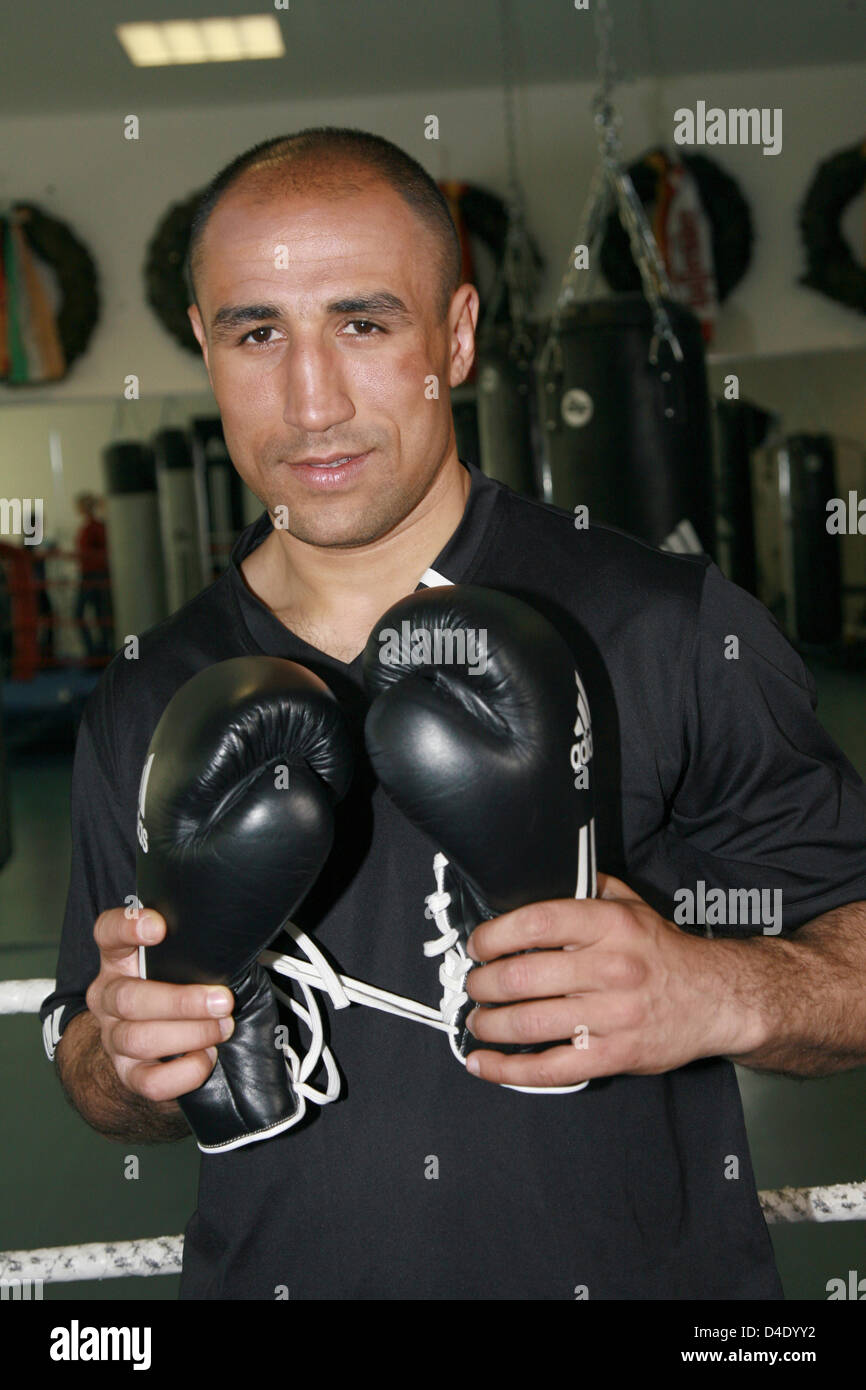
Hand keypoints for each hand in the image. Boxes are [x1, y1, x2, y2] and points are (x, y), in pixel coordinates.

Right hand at [85, 907, 234, 1102]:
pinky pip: (150, 1082)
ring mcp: (114, 1039)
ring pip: (139, 1040)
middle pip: (128, 999)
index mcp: (120, 959)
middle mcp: (109, 998)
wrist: (155, 1049)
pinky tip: (206, 1058)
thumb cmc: (181, 988)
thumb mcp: (182, 961)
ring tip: (223, 1028)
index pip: (108, 933)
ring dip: (190, 1034)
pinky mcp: (130, 1076)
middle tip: (223, 1001)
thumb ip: (194, 948)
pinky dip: (185, 1072)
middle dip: (182, 1001)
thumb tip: (234, 942)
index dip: (128, 927)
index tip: (159, 927)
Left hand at [463, 874, 755, 1086]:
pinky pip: (550, 1068)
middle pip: (522, 976)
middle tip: (474, 986)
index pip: (535, 923)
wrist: (718, 998)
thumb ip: (587, 888)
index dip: (494, 935)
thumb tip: (536, 879)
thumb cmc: (664, 951)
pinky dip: (508, 1069)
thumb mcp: (631, 905)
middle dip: (483, 984)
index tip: (478, 945)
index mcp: (609, 924)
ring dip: (488, 1024)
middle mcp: (610, 968)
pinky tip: (483, 1064)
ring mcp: (613, 1015)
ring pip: (529, 1023)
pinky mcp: (615, 1056)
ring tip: (478, 1020)